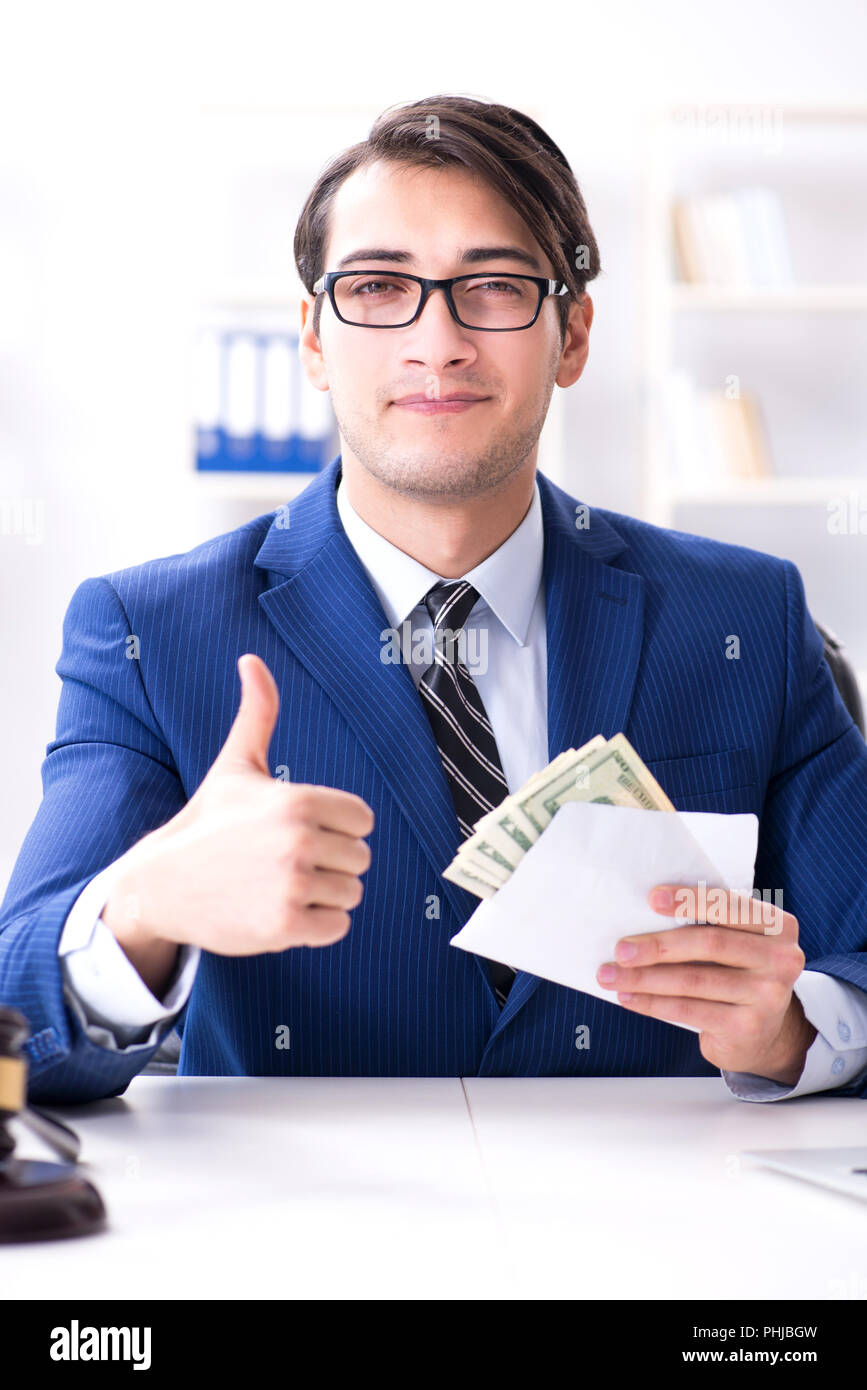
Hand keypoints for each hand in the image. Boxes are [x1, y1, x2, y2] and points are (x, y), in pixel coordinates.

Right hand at [102, 654, 374, 962]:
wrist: (161, 884)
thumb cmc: (206, 823)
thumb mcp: (235, 765)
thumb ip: (258, 713)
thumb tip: (251, 660)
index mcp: (297, 800)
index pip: (363, 820)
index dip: (336, 828)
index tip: (301, 831)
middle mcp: (298, 841)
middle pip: (360, 858)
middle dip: (330, 864)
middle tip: (284, 862)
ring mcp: (292, 885)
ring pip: (351, 894)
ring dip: (323, 896)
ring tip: (280, 885)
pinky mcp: (285, 925)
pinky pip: (338, 927)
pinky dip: (316, 926)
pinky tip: (282, 910)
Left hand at [595, 883, 816, 1083]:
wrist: (767, 1035)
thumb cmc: (738, 974)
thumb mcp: (738, 944)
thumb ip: (711, 925)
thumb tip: (642, 914)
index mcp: (779, 926)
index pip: (730, 906)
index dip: (690, 900)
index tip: (652, 898)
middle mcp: (781, 960)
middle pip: (710, 944)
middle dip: (658, 945)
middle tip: (620, 948)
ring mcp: (767, 996)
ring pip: (694, 980)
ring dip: (645, 977)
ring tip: (610, 974)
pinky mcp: (747, 1027)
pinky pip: (689, 1011)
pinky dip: (652, 1003)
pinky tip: (628, 997)